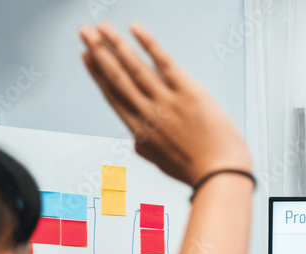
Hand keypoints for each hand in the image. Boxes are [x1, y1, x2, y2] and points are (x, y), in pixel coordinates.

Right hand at [79, 22, 250, 184]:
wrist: (220, 175)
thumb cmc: (196, 170)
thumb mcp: (162, 162)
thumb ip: (144, 146)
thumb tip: (135, 140)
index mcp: (139, 129)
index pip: (112, 94)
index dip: (97, 73)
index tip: (87, 57)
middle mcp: (148, 113)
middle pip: (116, 76)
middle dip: (98, 51)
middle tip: (85, 32)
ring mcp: (166, 101)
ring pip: (134, 66)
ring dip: (115, 43)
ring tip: (101, 26)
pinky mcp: (188, 92)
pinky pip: (164, 61)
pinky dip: (148, 43)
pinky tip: (135, 28)